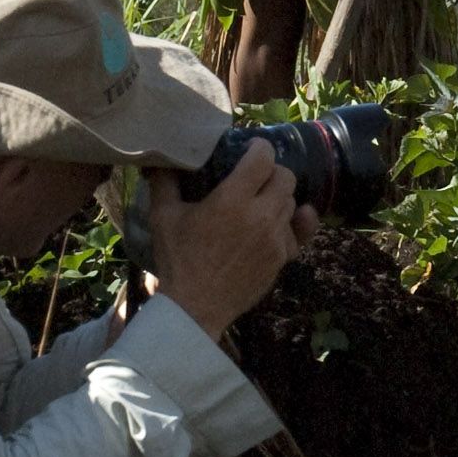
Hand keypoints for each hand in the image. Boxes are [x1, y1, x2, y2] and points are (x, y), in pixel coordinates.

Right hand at [145, 154, 309, 338]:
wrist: (195, 308)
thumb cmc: (178, 260)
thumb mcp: (163, 217)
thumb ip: (164, 182)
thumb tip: (161, 159)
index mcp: (232, 200)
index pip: (263, 158)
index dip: (260, 148)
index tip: (250, 149)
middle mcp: (261, 216)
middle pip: (285, 178)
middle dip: (272, 172)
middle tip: (255, 178)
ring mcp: (275, 239)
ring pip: (292, 204)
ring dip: (278, 199)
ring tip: (258, 204)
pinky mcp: (281, 259)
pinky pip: (296, 233)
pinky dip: (287, 227)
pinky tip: (276, 226)